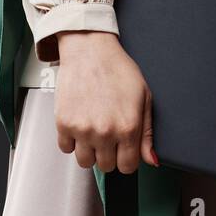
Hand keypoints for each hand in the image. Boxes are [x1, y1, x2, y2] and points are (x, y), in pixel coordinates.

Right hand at [54, 30, 156, 175]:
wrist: (89, 49)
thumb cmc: (117, 68)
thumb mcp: (143, 97)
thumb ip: (147, 132)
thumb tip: (151, 160)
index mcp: (128, 127)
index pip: (127, 167)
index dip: (126, 157)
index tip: (123, 147)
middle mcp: (105, 132)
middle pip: (106, 166)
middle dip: (108, 153)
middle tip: (107, 133)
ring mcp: (82, 129)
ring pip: (85, 162)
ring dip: (89, 150)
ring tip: (93, 129)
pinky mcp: (63, 123)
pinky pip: (65, 148)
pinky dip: (71, 140)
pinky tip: (79, 123)